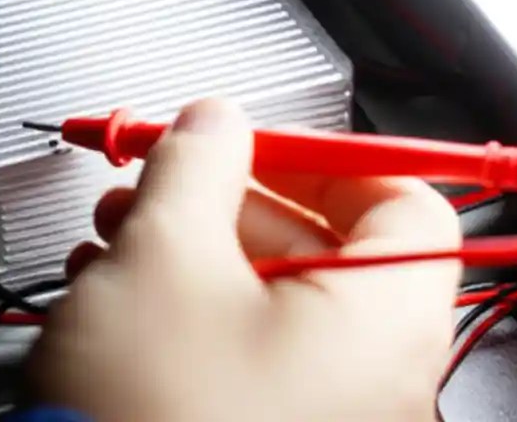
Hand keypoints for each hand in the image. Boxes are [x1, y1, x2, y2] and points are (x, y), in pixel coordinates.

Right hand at [28, 99, 460, 421]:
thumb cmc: (145, 411)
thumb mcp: (162, 250)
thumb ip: (196, 162)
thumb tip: (213, 123)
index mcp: (380, 325)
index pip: (401, 203)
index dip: (319, 156)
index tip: (252, 143)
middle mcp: (370, 379)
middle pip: (321, 246)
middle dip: (223, 200)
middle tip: (161, 178)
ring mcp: (317, 414)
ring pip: (266, 299)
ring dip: (189, 247)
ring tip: (119, 231)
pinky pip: (240, 350)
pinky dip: (184, 307)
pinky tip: (116, 291)